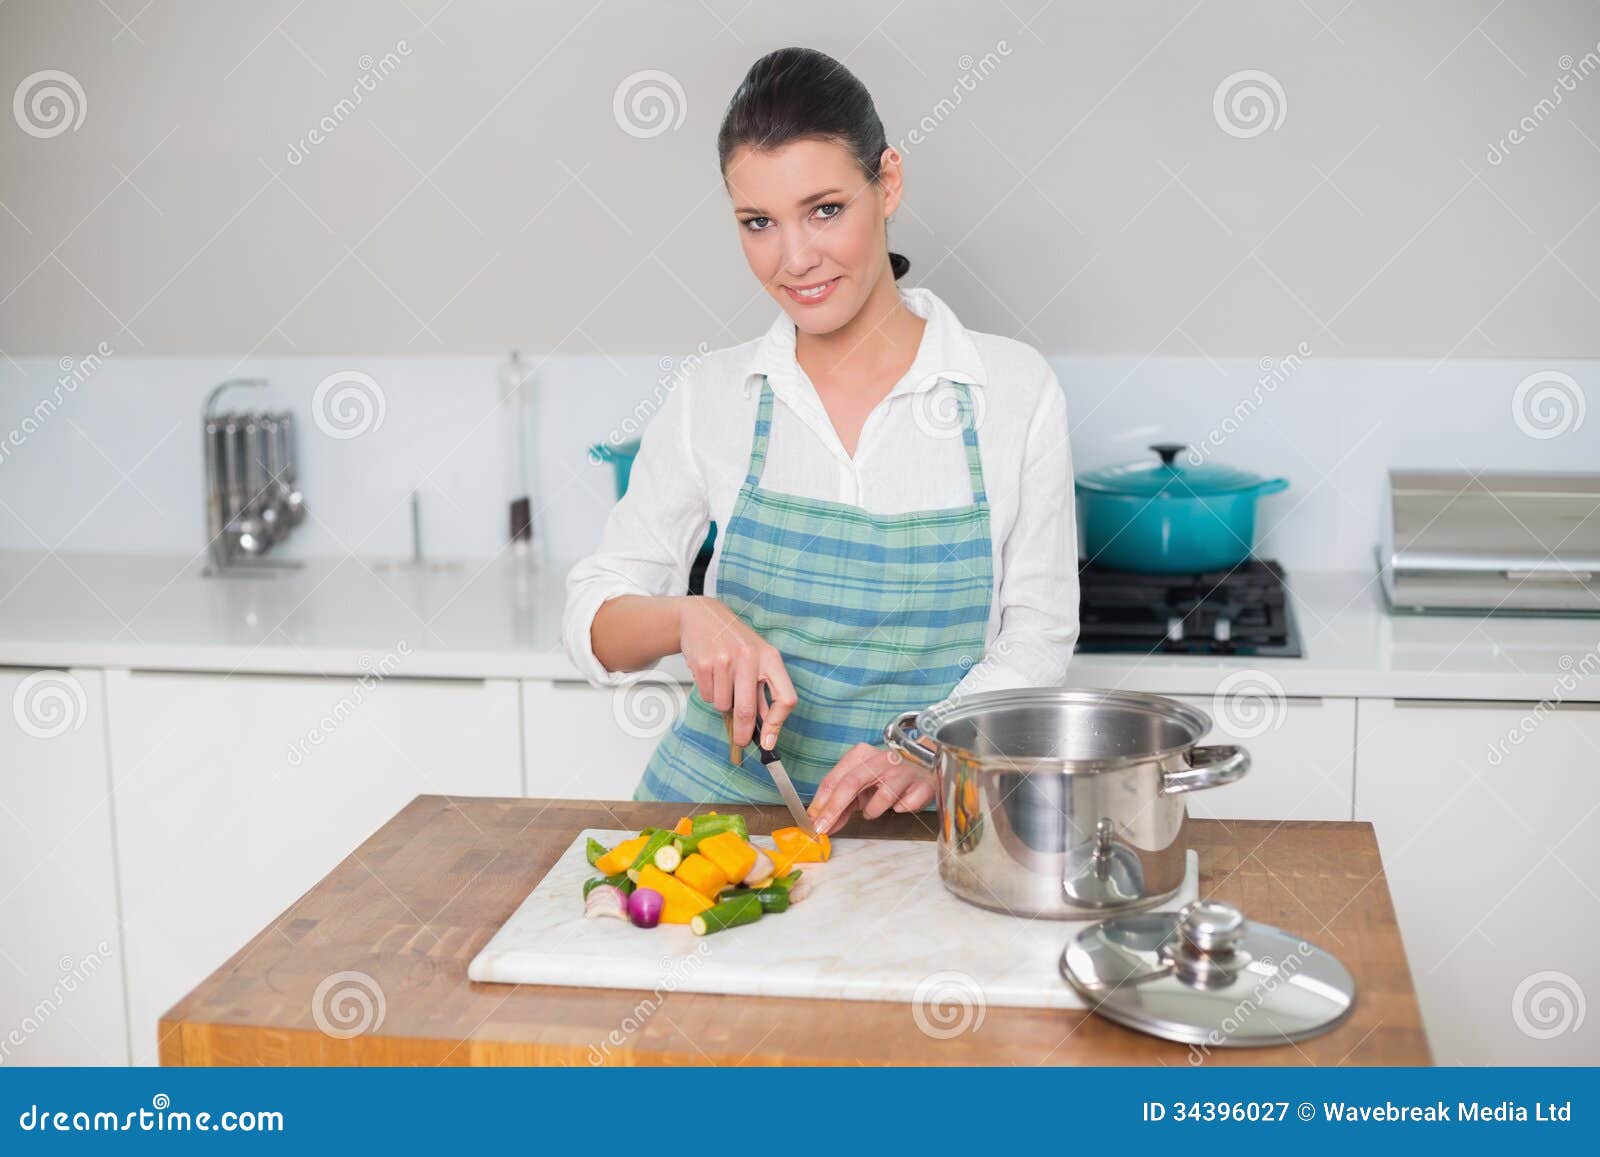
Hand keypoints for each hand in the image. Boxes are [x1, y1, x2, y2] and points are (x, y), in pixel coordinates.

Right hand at [676, 596, 796, 749]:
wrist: (702, 616)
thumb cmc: (735, 641)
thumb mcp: (758, 659)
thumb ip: (764, 692)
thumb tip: (768, 729)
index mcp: (770, 658)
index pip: (785, 698)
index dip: (778, 724)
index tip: (768, 741)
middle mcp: (749, 658)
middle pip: (747, 710)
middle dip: (742, 733)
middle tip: (740, 741)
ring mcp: (724, 660)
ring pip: (723, 705)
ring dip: (722, 703)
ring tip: (722, 681)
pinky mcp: (703, 663)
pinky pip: (706, 697)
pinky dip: (708, 693)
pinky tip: (710, 674)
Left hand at [806, 742, 936, 834]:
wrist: (923, 770)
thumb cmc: (886, 779)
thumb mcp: (859, 789)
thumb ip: (840, 806)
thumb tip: (822, 825)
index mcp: (861, 755)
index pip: (835, 779)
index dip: (821, 803)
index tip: (814, 822)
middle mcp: (882, 758)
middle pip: (851, 783)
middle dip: (834, 809)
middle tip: (825, 828)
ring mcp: (903, 769)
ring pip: (883, 795)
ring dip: (874, 810)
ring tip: (874, 810)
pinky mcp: (922, 784)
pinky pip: (907, 804)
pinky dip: (902, 808)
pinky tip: (901, 804)